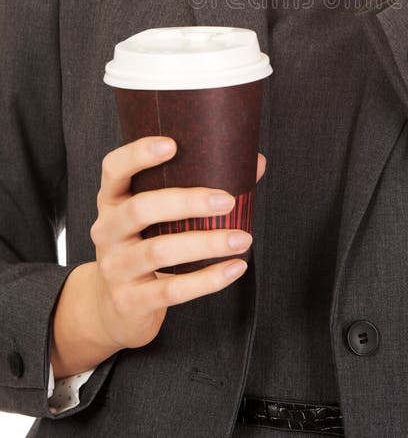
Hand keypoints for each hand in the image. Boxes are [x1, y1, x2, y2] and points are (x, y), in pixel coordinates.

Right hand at [90, 135, 265, 349]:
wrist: (112, 309)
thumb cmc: (145, 247)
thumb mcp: (156, 217)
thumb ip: (195, 187)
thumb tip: (254, 162)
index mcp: (112, 200)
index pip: (114, 169)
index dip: (138, 154)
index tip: (173, 144)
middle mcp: (107, 231)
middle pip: (141, 208)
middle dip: (188, 202)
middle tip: (228, 200)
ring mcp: (115, 267)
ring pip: (159, 251)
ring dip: (206, 243)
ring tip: (242, 238)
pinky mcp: (130, 300)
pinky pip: (172, 289)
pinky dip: (208, 279)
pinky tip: (235, 268)